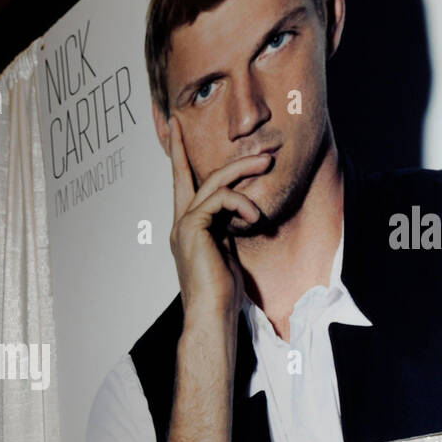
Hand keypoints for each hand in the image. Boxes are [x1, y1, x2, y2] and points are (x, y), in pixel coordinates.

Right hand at [166, 113, 265, 318]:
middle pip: (196, 175)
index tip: (174, 126)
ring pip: (213, 183)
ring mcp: (183, 226)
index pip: (182, 184)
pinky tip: (255, 218)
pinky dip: (241, 203)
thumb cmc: (221, 293)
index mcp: (188, 229)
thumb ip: (227, 227)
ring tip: (268, 166)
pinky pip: (220, 200)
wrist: (211, 314)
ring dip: (243, 171)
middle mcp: (181, 224)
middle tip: (262, 152)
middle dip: (228, 158)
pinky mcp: (192, 229)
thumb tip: (241, 210)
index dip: (177, 154)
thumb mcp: (227, 251)